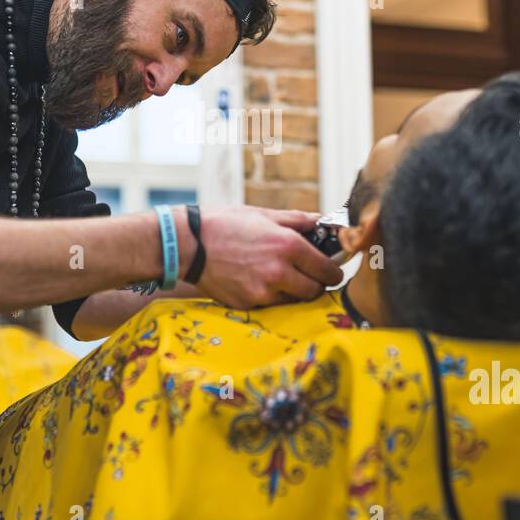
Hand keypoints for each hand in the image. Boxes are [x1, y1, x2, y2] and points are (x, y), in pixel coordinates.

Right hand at [193, 205, 344, 308]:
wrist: (186, 244)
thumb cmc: (223, 223)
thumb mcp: (263, 214)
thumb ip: (297, 221)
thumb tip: (321, 222)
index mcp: (288, 245)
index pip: (327, 269)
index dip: (333, 270)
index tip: (331, 269)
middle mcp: (279, 272)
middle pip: (315, 291)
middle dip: (316, 284)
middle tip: (309, 275)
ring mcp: (262, 291)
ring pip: (294, 300)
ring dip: (294, 292)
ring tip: (280, 276)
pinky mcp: (247, 304)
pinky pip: (270, 304)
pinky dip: (271, 296)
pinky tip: (258, 280)